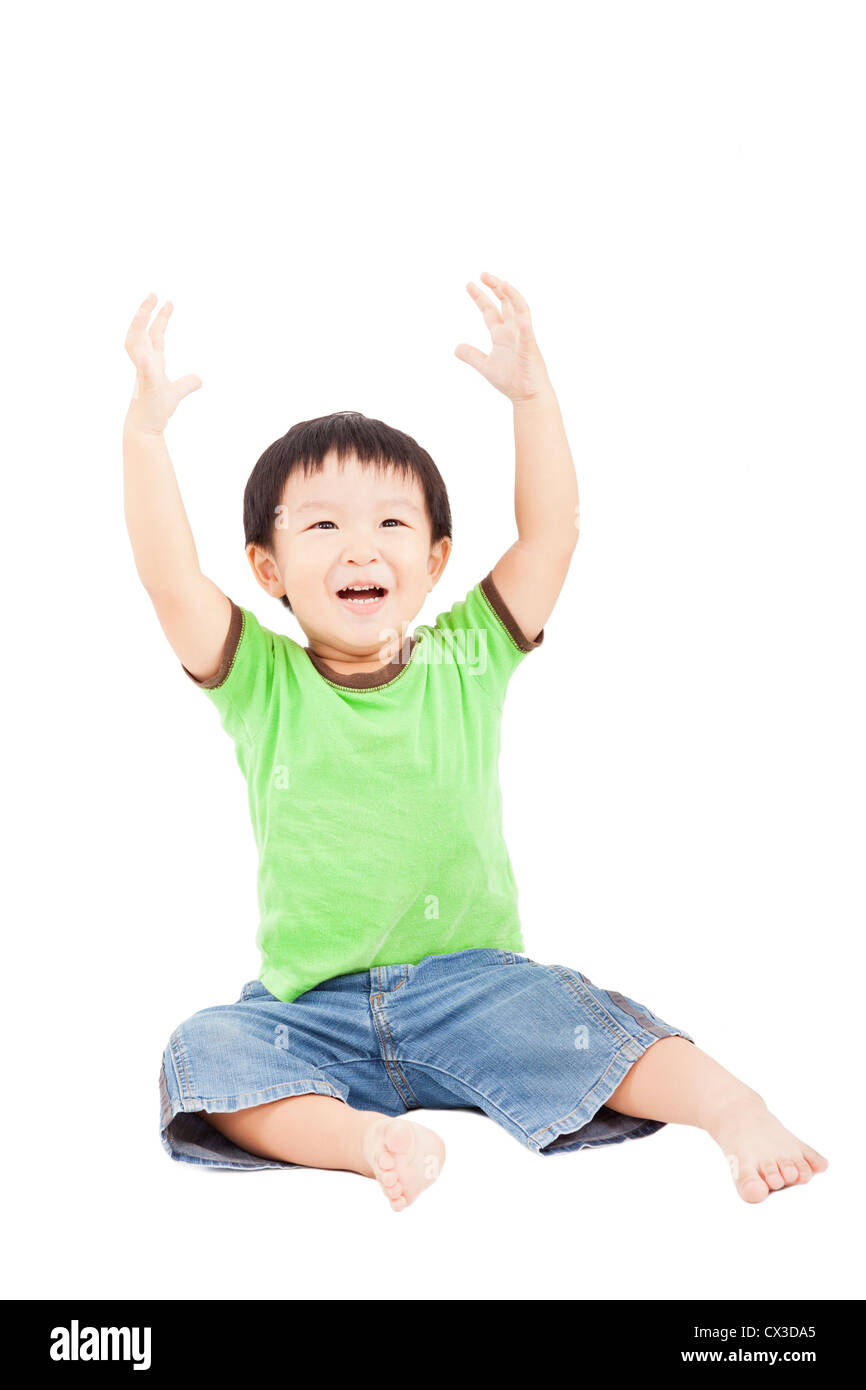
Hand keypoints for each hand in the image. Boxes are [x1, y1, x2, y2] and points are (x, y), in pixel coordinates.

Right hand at [123, 294, 201, 435]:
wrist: (146, 427)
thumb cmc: (156, 409)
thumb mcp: (176, 393)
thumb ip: (187, 383)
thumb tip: (199, 379)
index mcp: (152, 362)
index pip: (155, 335)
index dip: (160, 318)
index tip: (167, 301)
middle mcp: (145, 363)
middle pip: (141, 332)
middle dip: (145, 312)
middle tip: (153, 294)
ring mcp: (143, 373)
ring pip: (135, 345)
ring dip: (137, 328)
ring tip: (142, 312)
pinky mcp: (145, 387)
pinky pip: (144, 372)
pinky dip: (144, 364)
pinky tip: (147, 356)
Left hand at [454, 272, 550, 403]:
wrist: (528, 396)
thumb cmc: (511, 380)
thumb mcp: (485, 366)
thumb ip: (471, 355)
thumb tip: (456, 348)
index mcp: (501, 334)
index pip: (490, 310)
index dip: (480, 297)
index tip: (469, 284)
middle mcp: (513, 331)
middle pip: (506, 303)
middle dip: (496, 288)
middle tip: (483, 274)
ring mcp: (523, 338)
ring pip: (520, 310)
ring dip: (512, 296)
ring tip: (502, 284)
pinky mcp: (530, 349)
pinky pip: (528, 335)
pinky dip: (524, 326)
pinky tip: (520, 319)